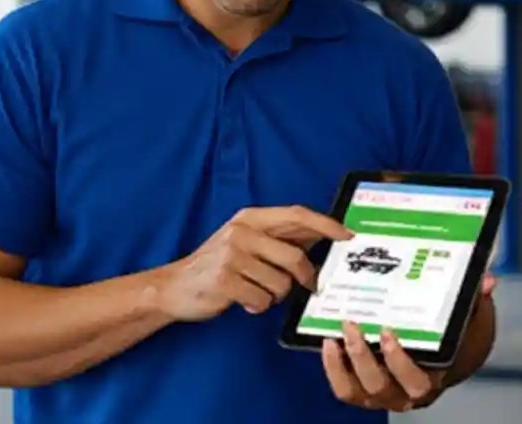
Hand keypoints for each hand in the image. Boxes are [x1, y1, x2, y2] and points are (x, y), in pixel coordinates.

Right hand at [157, 205, 351, 321]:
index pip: (297, 215)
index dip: (326, 224)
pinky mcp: (225, 281)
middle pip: (294, 256)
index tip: (347, 235)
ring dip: (275, 295)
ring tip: (257, 291)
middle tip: (309, 285)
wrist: (174, 286)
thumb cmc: (218, 265)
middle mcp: (242, 232)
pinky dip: (259, 306)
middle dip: (306, 276)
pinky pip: (262, 300)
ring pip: (280, 283)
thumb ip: (279, 238)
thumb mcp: (246, 241)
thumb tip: (320, 237)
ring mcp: (232, 256)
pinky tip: (244, 301)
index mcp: (251, 218)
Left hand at [322, 274, 497, 410]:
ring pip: (358, 391)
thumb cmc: (458, 338)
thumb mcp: (473, 321)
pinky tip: (328, 342)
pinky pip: (344, 389)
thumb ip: (476, 301)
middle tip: (353, 324)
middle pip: (380, 386)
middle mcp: (405, 395)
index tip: (388, 332)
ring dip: (344, 362)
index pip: (416, 382)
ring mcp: (382, 396)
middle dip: (363, 357)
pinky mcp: (362, 391)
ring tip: (336, 332)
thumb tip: (488, 280)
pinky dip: (333, 369)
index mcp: (432, 380)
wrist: (449, 357)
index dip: (398, 361)